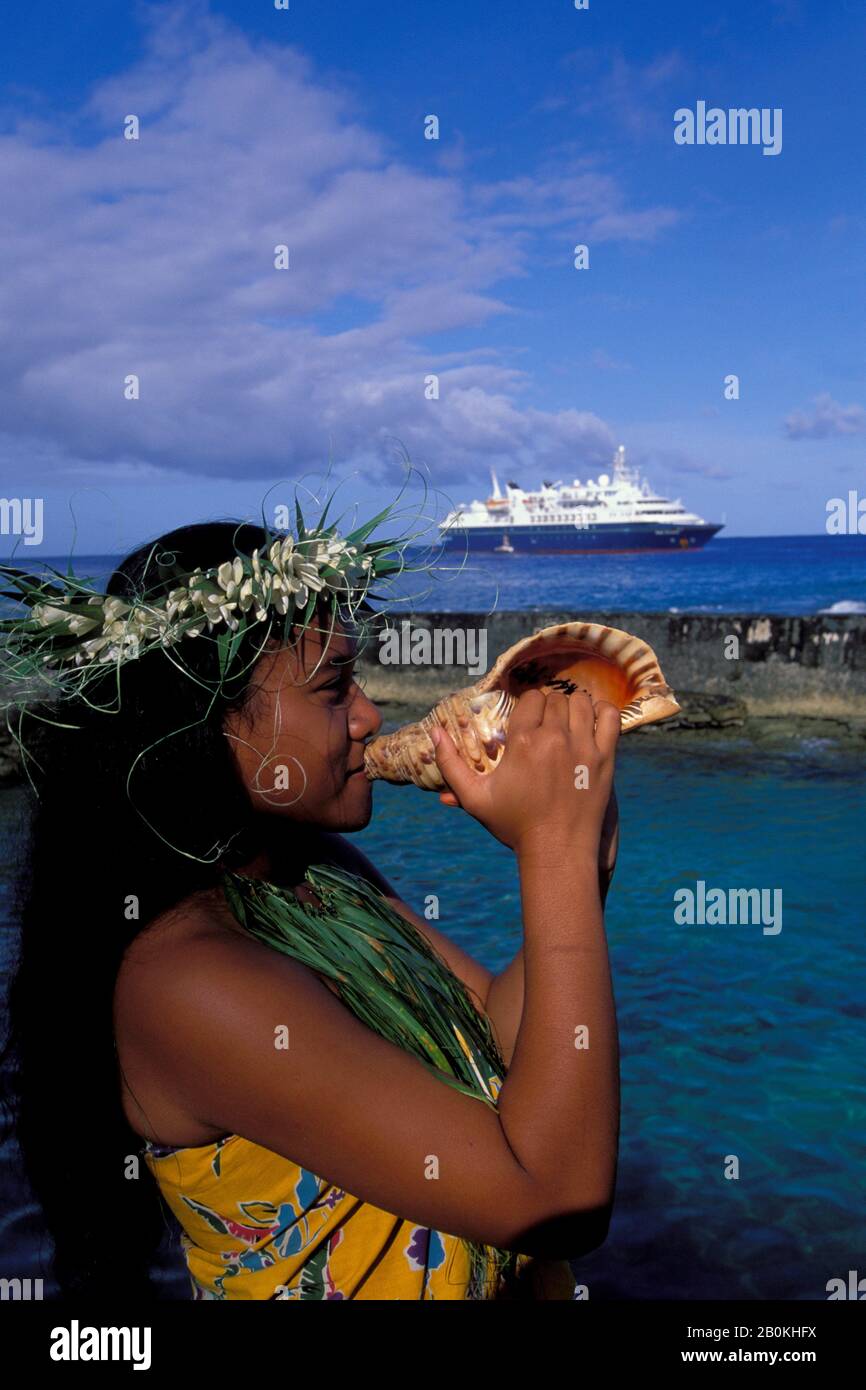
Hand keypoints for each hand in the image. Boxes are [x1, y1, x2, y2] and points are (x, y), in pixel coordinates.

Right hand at [431, 687, 619, 858]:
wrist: (557, 850)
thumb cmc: (514, 825)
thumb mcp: (474, 798)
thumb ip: (451, 765)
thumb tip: (434, 733)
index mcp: (523, 742)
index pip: (530, 699)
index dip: (528, 706)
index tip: (527, 720)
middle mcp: (555, 738)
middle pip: (555, 699)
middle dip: (548, 707)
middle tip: (545, 725)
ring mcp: (584, 747)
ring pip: (581, 703)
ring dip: (573, 707)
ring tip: (567, 722)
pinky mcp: (606, 758)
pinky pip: (610, 718)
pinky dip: (602, 712)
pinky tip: (593, 721)